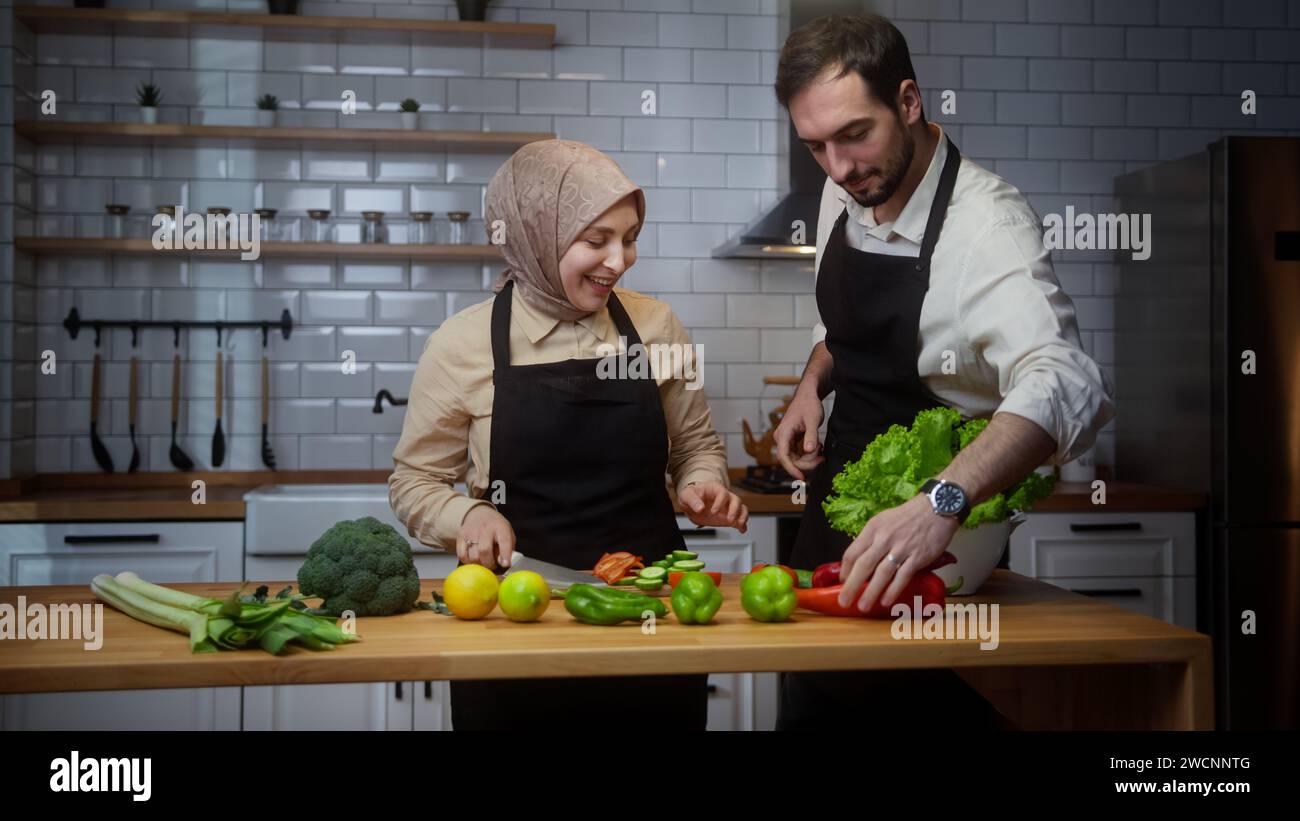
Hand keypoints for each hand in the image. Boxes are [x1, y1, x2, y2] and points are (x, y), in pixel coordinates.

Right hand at [457, 504, 515, 569]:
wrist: (479, 514)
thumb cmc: (496, 528)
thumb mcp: (508, 535)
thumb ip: (509, 550)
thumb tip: (503, 564)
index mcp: (501, 527)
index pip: (504, 541)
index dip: (505, 554)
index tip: (505, 564)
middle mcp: (485, 528)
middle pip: (484, 551)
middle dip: (489, 564)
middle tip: (492, 564)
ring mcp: (471, 532)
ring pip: (473, 556)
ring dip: (479, 563)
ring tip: (483, 559)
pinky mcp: (460, 536)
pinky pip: (462, 556)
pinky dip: (468, 562)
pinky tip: (473, 558)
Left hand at [679, 481, 748, 533]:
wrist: (691, 503)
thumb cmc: (691, 496)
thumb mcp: (687, 495)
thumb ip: (692, 500)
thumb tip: (700, 508)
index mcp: (715, 488)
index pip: (723, 493)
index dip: (720, 502)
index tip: (714, 511)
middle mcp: (724, 497)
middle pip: (736, 500)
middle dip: (735, 510)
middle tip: (729, 519)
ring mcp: (728, 507)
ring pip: (742, 508)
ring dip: (742, 516)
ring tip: (739, 524)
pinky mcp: (729, 516)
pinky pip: (739, 519)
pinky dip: (742, 525)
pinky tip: (741, 530)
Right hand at [773, 389, 824, 480]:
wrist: (807, 397)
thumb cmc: (809, 406)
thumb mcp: (813, 420)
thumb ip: (811, 436)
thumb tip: (809, 451)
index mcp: (783, 433)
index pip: (783, 456)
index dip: (791, 468)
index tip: (801, 477)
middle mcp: (781, 439)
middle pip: (791, 460)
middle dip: (807, 462)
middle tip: (822, 457)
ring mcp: (785, 441)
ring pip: (795, 459)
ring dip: (809, 458)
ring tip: (820, 447)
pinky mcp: (791, 442)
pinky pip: (798, 455)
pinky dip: (808, 454)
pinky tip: (817, 447)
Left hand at [837, 494, 957, 612]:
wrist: (936, 509)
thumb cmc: (908, 516)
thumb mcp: (883, 521)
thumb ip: (871, 539)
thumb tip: (860, 560)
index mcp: (873, 529)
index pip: (852, 552)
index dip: (845, 570)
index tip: (843, 582)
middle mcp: (884, 538)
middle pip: (863, 565)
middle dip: (852, 586)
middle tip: (844, 601)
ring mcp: (901, 548)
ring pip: (882, 573)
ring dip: (871, 592)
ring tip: (863, 606)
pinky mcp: (918, 557)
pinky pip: (902, 576)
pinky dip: (893, 590)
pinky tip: (885, 600)